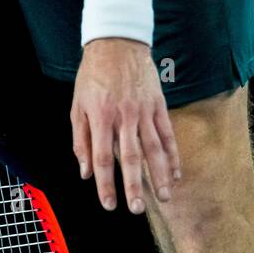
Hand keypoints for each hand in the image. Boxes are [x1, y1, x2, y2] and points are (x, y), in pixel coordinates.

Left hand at [71, 38, 180, 213]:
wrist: (117, 43)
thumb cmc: (93, 76)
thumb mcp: (77, 106)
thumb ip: (81, 140)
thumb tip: (85, 173)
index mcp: (100, 117)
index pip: (103, 158)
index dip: (105, 184)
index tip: (109, 204)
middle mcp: (124, 116)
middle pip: (130, 157)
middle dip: (134, 186)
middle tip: (136, 209)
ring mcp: (144, 111)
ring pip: (154, 149)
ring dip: (160, 175)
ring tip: (165, 197)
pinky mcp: (159, 106)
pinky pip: (167, 135)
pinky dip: (173, 155)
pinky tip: (176, 174)